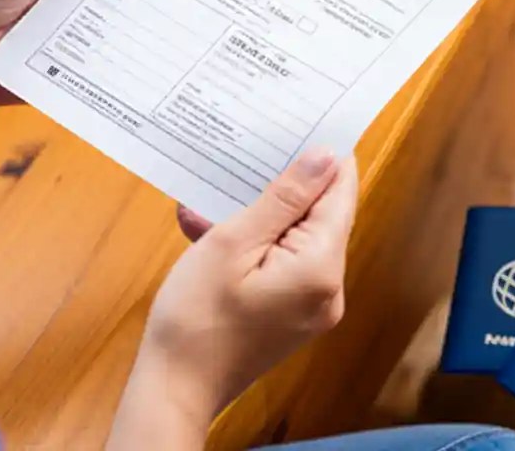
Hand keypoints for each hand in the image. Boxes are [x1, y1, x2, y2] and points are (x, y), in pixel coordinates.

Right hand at [107, 150, 358, 448]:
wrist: (174, 389)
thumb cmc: (196, 319)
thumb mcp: (233, 243)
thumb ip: (285, 198)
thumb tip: (326, 156)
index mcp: (322, 268)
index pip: (340, 195)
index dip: (325, 160)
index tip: (305, 126)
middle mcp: (329, 289)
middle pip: (319, 217)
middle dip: (282, 188)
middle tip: (253, 153)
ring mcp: (313, 306)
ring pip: (295, 239)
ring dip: (257, 217)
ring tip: (215, 197)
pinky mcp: (292, 315)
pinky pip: (281, 265)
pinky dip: (252, 247)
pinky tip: (209, 230)